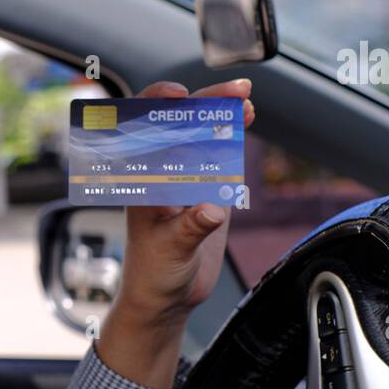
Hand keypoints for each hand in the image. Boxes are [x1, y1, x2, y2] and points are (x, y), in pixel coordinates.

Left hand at [95, 78, 254, 388]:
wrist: (166, 297)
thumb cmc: (152, 273)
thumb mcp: (170, 251)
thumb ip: (190, 228)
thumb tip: (212, 210)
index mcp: (142, 180)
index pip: (144, 131)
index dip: (158, 106)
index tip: (180, 95)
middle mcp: (162, 173)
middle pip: (181, 125)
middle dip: (206, 101)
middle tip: (235, 91)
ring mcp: (184, 178)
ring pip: (202, 134)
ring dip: (223, 113)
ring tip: (245, 101)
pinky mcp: (206, 188)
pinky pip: (219, 153)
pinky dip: (232, 134)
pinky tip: (245, 118)